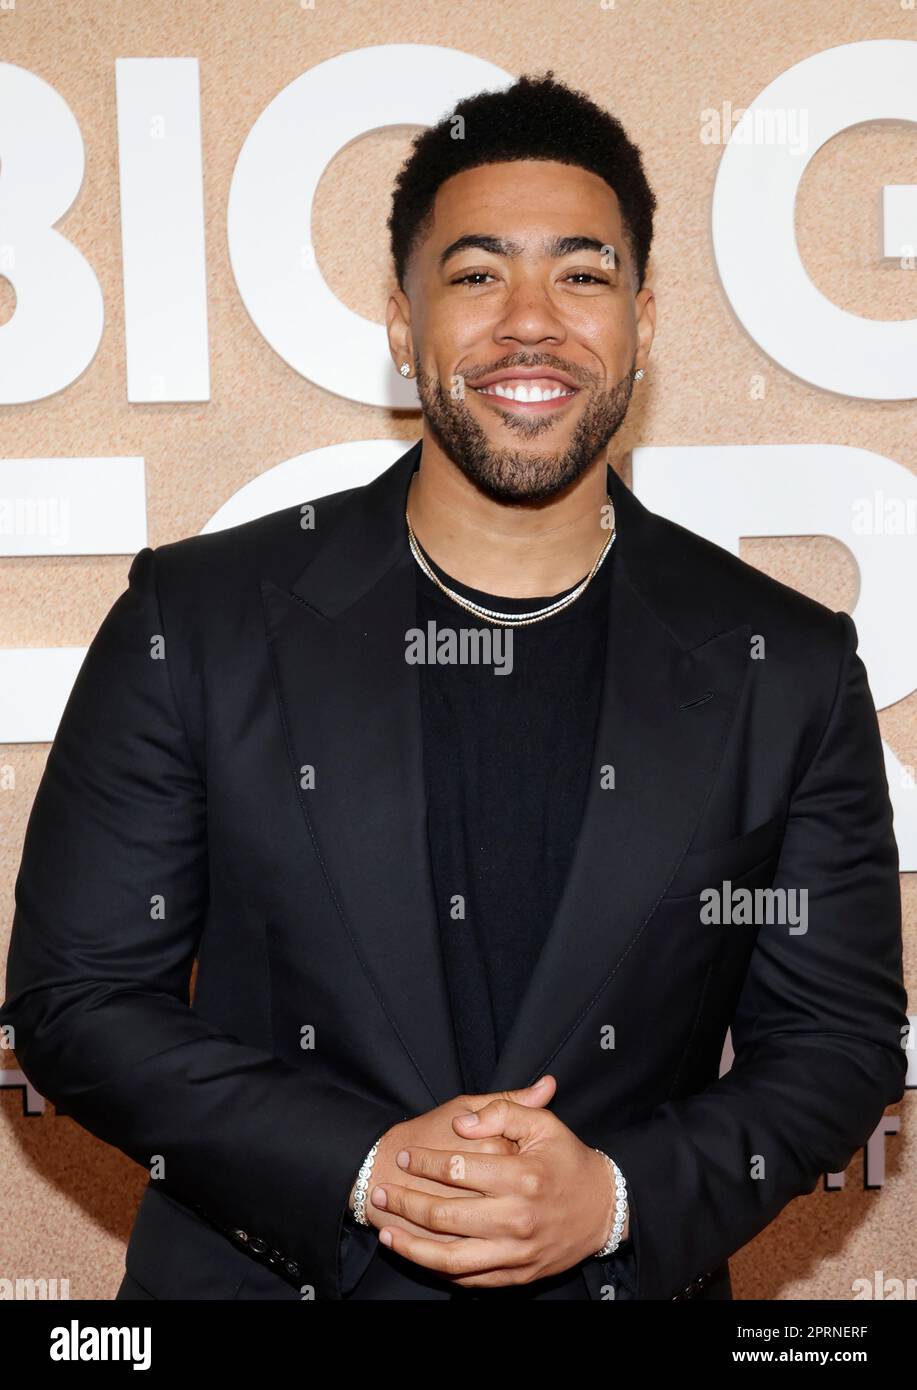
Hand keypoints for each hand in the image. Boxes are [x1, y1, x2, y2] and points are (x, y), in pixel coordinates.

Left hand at [369, 1076, 626, 1285]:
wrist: (604, 1209)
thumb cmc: (568, 1160)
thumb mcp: (544, 1124)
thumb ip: (502, 1112)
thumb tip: (462, 1123)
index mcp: (522, 1176)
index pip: (457, 1168)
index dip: (424, 1161)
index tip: (405, 1155)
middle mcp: (517, 1218)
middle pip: (445, 1215)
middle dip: (405, 1202)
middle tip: (381, 1190)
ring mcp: (516, 1252)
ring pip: (450, 1258)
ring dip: (411, 1247)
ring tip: (386, 1231)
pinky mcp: (517, 1274)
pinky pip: (470, 1280)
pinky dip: (439, 1270)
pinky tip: (418, 1255)